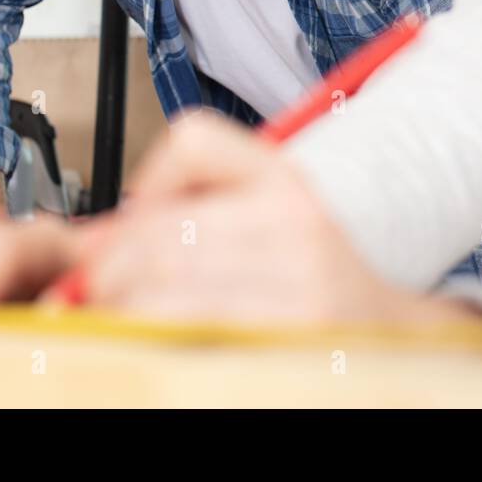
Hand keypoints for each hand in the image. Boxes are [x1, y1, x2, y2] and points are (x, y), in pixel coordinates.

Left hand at [79, 111, 470, 323]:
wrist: (391, 341)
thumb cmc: (321, 283)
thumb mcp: (272, 222)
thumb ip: (193, 213)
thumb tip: (89, 237)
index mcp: (290, 183)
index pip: (196, 140)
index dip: (146, 181)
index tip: (134, 218)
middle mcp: (295, 226)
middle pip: (158, 227)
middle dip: (108, 264)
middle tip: (102, 285)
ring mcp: (292, 286)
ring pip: (157, 285)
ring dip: (121, 305)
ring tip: (129, 313)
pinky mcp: (279, 339)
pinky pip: (180, 331)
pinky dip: (148, 335)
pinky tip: (159, 335)